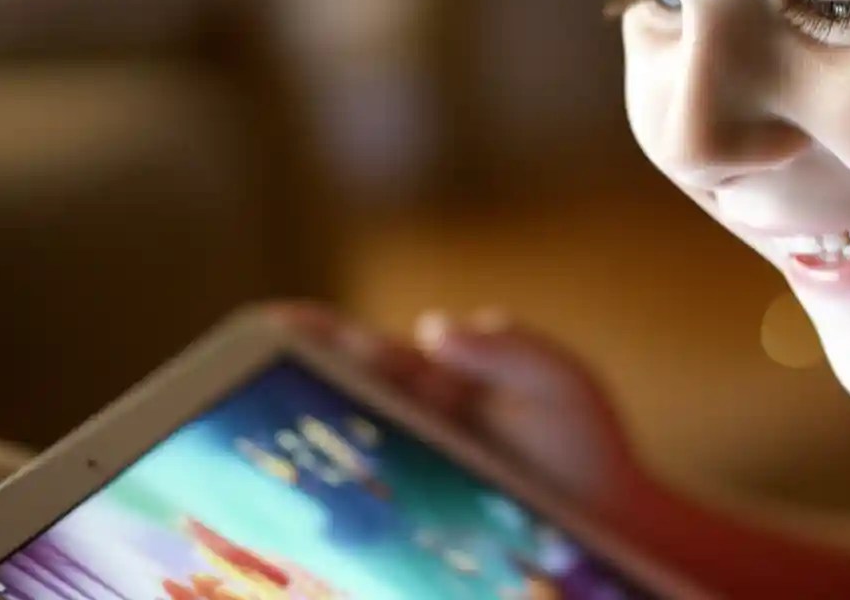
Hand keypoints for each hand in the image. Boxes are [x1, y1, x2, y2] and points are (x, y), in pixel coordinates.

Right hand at [264, 302, 647, 515]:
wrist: (609, 527)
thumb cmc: (582, 447)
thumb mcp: (557, 384)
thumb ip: (506, 350)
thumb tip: (436, 327)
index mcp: (435, 376)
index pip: (362, 348)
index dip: (314, 333)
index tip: (269, 323)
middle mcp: (407, 419)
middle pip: (335, 395)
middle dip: (287, 382)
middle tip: (240, 377)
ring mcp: (404, 469)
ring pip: (338, 447)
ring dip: (297, 442)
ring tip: (249, 444)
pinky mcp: (410, 518)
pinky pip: (356, 506)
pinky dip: (326, 504)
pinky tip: (295, 515)